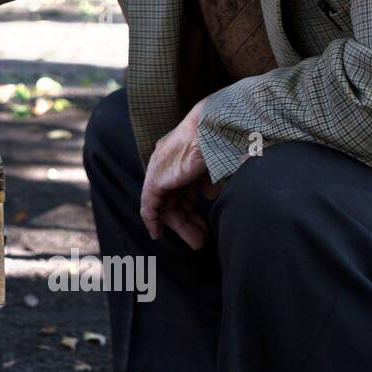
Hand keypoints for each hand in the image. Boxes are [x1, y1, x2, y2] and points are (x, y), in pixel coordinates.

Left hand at [140, 99, 221, 250]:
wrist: (211, 129)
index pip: (184, 187)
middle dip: (189, 219)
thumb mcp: (218, 162)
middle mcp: (169, 163)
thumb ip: (210, 178)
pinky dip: (153, 220)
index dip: (191, 206)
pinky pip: (149, 206)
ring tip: (197, 242)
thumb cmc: (221, 140)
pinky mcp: (155, 181)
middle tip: (202, 238)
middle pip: (176, 198)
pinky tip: (157, 233)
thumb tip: (209, 193)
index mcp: (183, 156)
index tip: (202, 223)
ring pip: (166, 205)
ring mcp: (160, 171)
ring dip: (181, 225)